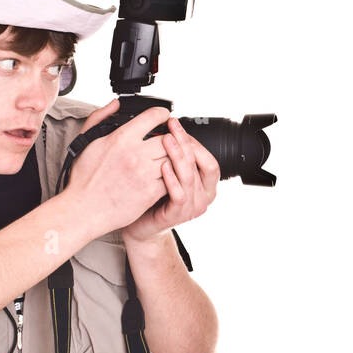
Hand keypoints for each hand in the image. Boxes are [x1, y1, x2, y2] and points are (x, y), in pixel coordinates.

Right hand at [65, 101, 171, 236]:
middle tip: (169, 141)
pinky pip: (172, 179)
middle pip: (169, 138)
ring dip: (173, 157)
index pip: (154, 117)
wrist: (83, 209)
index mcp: (121, 138)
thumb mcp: (86, 140)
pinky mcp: (150, 193)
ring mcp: (145, 174)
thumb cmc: (84, 178)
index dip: (163, 114)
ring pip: (173, 158)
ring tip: (168, 158)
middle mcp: (135, 154)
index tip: (165, 117)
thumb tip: (116, 104)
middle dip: (171, 138)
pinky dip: (171, 176)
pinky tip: (166, 176)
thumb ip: (101, 117)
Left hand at [122, 117, 220, 244]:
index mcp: (206, 186)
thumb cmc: (155, 199)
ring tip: (166, 139)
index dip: (195, 142)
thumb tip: (173, 130)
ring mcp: (192, 208)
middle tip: (172, 126)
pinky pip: (178, 195)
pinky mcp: (177, 215)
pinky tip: (162, 166)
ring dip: (178, 155)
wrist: (142, 227)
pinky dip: (171, 179)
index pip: (209, 160)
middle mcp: (204, 197)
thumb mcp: (172, 176)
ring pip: (190, 177)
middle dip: (185, 142)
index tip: (177, 126)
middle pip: (200, 165)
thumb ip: (178, 160)